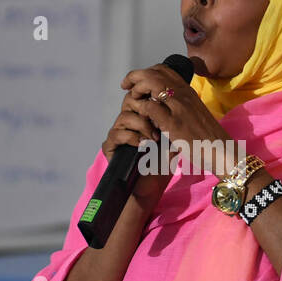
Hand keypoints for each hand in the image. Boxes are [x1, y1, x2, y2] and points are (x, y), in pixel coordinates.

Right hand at [103, 83, 172, 212]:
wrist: (152, 185)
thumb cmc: (164, 161)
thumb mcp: (172, 136)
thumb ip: (169, 117)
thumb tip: (171, 99)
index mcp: (141, 115)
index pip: (141, 95)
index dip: (150, 97)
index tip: (165, 107)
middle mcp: (128, 121)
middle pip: (129, 101)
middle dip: (146, 109)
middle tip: (159, 122)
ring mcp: (118, 133)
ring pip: (124, 117)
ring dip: (141, 125)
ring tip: (154, 139)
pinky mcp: (110, 147)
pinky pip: (116, 134)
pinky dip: (131, 138)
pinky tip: (143, 145)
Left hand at [119, 65, 235, 179]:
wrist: (223, 152)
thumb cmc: (208, 138)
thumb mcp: (194, 115)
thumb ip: (180, 106)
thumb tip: (161, 102)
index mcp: (188, 92)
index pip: (163, 70)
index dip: (145, 72)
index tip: (135, 81)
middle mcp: (184, 94)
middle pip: (154, 73)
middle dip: (135, 77)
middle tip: (125, 86)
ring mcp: (179, 108)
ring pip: (150, 84)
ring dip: (136, 90)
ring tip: (132, 100)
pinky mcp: (174, 124)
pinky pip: (150, 107)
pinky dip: (141, 109)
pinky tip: (140, 118)